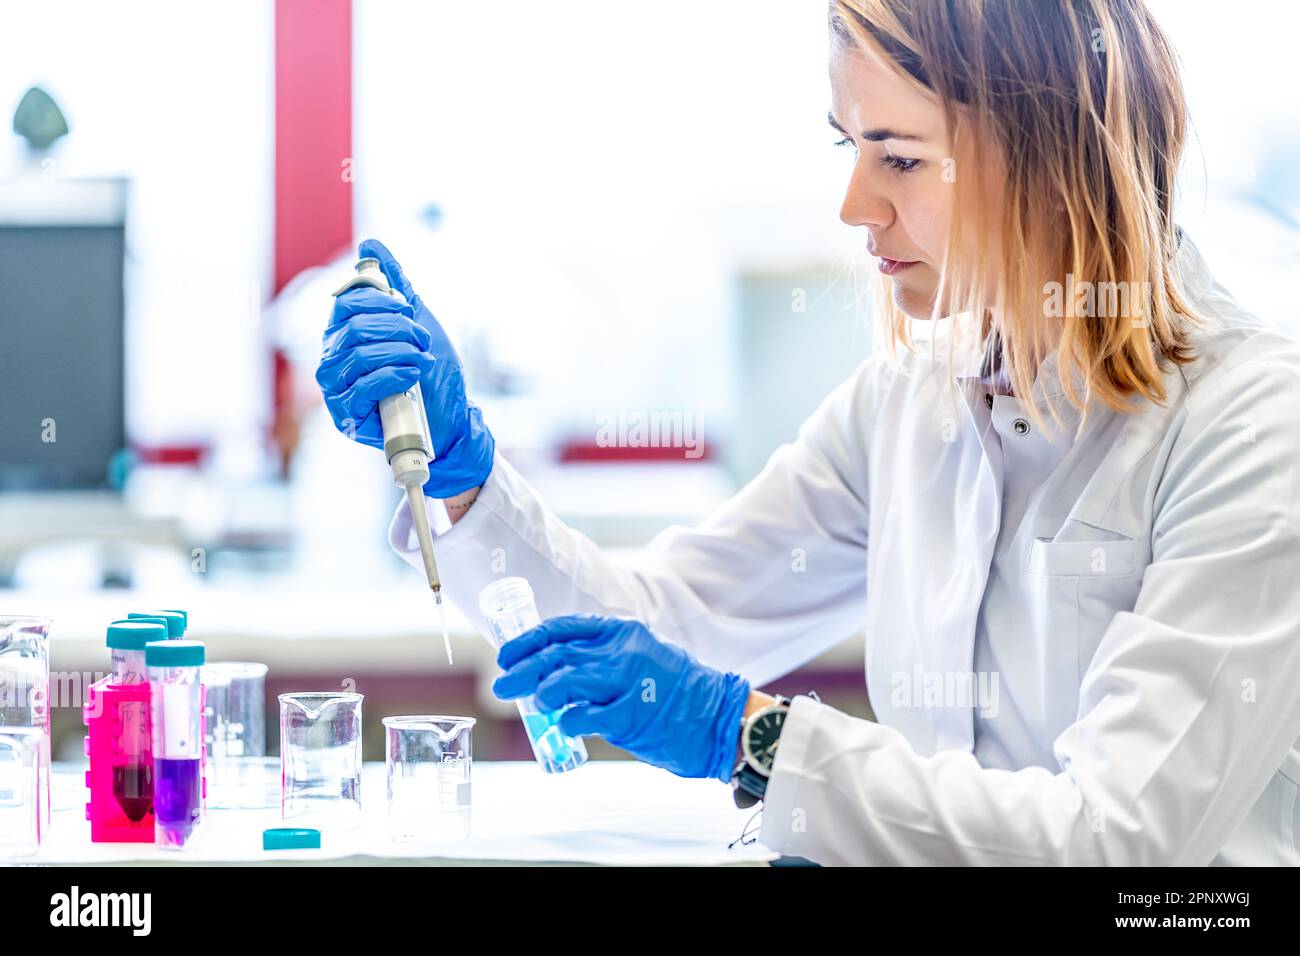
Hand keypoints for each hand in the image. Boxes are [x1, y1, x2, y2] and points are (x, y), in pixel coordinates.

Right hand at [315, 238, 494, 497]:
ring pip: (358, 355)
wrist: (451, 419)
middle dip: (396, 329)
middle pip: (354, 328)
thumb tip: (371, 243)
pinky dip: (392, 374)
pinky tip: (413, 374)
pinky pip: (361, 386)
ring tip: (422, 359)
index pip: (346, 303)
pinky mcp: (346, 414)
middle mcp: (333, 357)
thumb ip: (395, 284)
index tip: (410, 310)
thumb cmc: (432, 372)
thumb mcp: (418, 320)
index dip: (380, 301)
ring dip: (399, 352)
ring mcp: (336, 387)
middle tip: (422, 339)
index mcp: (344, 332)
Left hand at [492, 614, 750, 780]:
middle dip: (522, 670)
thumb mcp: (640, 658)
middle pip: (557, 655)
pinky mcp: (632, 714)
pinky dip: (568, 720)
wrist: (718, 718)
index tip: (507, 654)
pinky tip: (563, 725)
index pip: (564, 628)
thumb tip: (554, 673)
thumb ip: (603, 659)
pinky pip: (586, 716)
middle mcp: (623, 651)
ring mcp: (628, 681)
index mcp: (623, 632)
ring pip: (566, 679)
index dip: (529, 641)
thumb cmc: (676, 692)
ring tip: (533, 704)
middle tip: (502, 685)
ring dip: (542, 693)